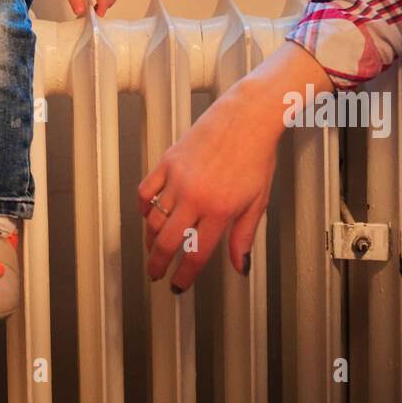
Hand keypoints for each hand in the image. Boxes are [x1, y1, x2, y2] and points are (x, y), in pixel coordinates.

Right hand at [138, 40, 333, 290]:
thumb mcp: (257, 202)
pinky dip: (144, 207)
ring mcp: (178, 179)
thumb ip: (243, 236)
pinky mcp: (167, 162)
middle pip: (168, 243)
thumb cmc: (256, 156)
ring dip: (151, 239)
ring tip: (154, 247)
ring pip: (154, 220)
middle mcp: (195, 198)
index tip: (178, 285)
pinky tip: (148, 215)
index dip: (184, 276)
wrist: (246, 117)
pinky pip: (146, 192)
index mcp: (220, 211)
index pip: (196, 254)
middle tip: (156, 273)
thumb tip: (239, 266)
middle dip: (158, 264)